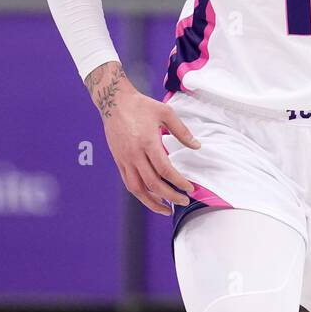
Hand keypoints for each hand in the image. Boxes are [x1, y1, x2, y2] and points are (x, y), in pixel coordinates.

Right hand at [85, 62, 200, 215]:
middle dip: (170, 196)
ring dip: (152, 202)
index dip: (178, 182)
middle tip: (183, 201)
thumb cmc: (141, 105)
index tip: (189, 188)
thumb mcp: (166, 112)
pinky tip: (150, 197)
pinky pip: (128, 182)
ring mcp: (124, 159)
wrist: (114, 102)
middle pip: (153, 184)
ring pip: (137, 188)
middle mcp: (134, 154)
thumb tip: (196, 146)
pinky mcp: (118, 161)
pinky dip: (140, 193)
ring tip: (165, 209)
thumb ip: (182, 131)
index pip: (165, 170)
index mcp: (148, 142)